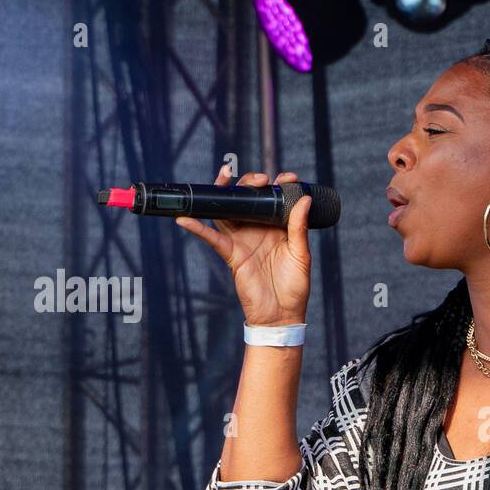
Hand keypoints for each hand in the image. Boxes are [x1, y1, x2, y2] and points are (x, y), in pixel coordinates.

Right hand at [175, 165, 312, 325]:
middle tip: (261, 179)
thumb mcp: (301, 254)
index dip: (278, 185)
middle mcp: (257, 230)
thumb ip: (299, 226)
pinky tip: (185, 218)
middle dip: (250, 183)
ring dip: (223, 192)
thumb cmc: (294, 287)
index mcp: (277, 228)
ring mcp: (242, 240)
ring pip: (227, 210)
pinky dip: (196, 227)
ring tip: (225, 175)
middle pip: (247, 199)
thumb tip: (304, 199)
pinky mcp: (230, 253)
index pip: (274, 200)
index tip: (287, 178)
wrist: (281, 314)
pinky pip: (210, 238)